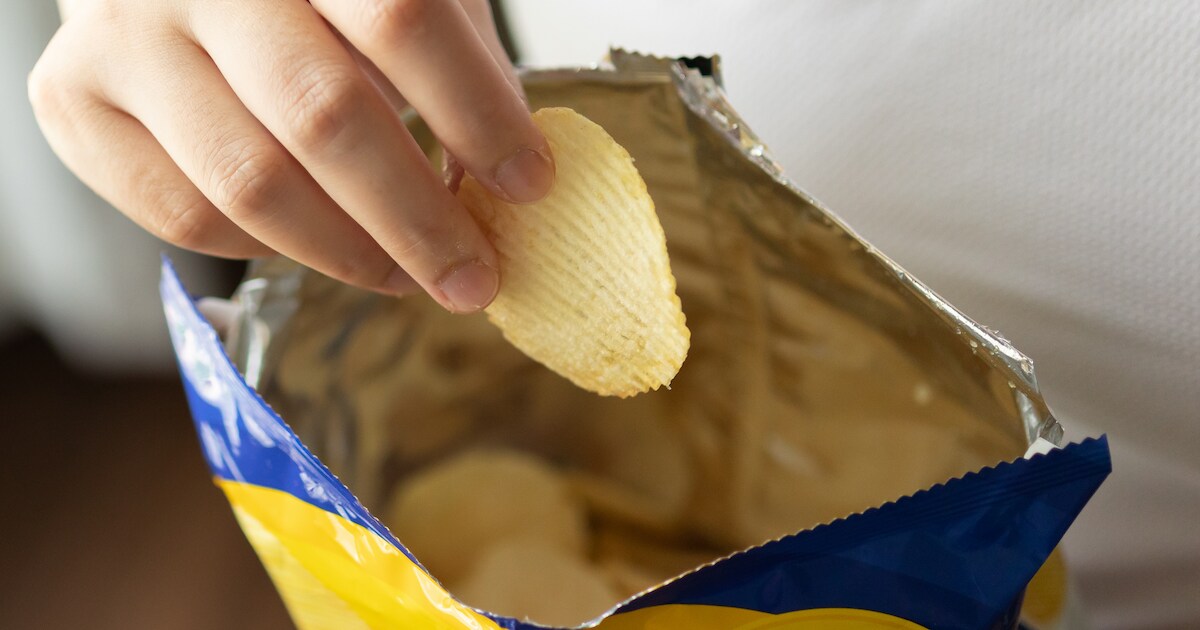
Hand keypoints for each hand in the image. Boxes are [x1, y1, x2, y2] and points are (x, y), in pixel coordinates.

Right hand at [29, 0, 553, 312]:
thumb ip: (452, 58)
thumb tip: (507, 179)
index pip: (402, 21)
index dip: (476, 114)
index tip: (528, 185)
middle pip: (324, 116)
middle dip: (417, 219)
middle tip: (474, 277)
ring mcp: (123, 37)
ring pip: (250, 184)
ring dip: (348, 253)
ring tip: (408, 275)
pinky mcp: (73, 101)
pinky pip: (185, 215)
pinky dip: (267, 250)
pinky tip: (319, 244)